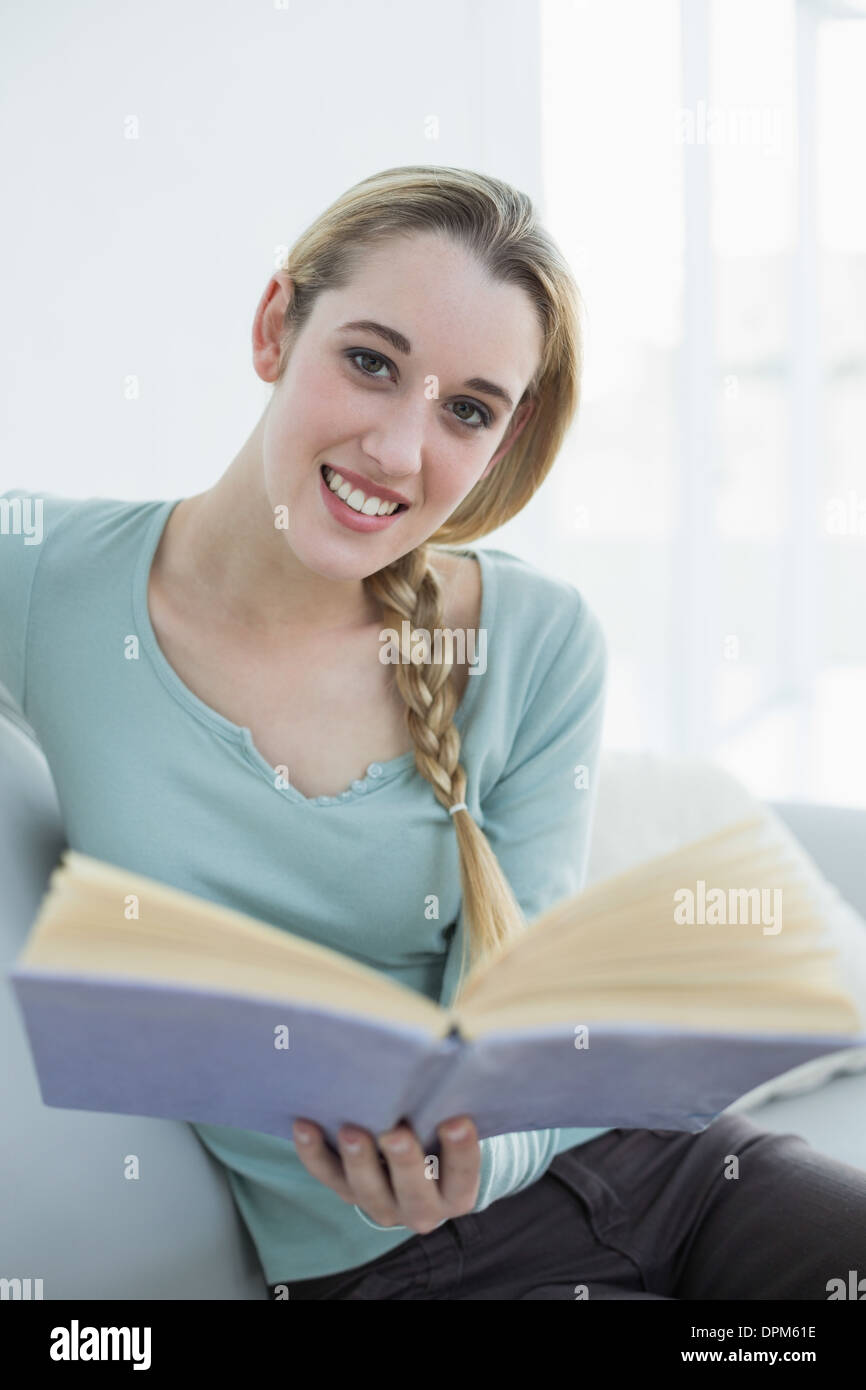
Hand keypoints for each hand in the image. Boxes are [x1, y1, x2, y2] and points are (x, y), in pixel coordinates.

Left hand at [292, 1114, 480, 1233]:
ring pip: (368, 1190)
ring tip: (350, 1131)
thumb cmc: (440, 1132)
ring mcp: (383, 1206)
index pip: (464, 1174)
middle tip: (396, 1134)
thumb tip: (455, 1056)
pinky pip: (329, 1176)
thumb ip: (451, 1105)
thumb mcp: (453, 1126)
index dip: (462, 1150)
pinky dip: (314, 1153)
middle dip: (404, 1162)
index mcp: (457, 1193)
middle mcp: (422, 1208)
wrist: (416, 1167)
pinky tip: (304, 1125)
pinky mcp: (349, 1194)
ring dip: (358, 1161)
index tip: (456, 1121)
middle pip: (414, 1192)